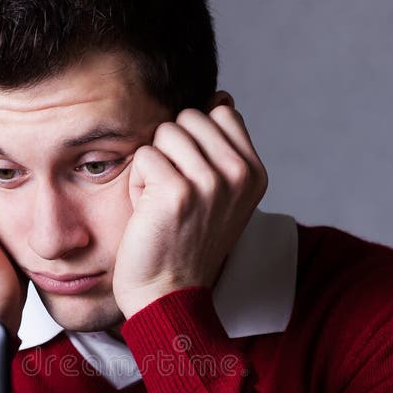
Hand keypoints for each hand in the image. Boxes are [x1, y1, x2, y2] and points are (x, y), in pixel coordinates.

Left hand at [112, 102, 267, 319]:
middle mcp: (240, 174)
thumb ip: (221, 147)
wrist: (167, 295)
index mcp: (254, 172)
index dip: (194, 140)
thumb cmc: (183, 242)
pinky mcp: (177, 192)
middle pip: (189, 116)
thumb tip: (220, 97)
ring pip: (165, 132)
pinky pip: (144, 155)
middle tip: (174, 196)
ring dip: (153, 166)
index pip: (220, 111)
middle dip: (172, 151)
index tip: (193, 181)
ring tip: (161, 203)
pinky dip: (137, 183)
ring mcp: (211, 182)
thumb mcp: (218, 193)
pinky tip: (149, 213)